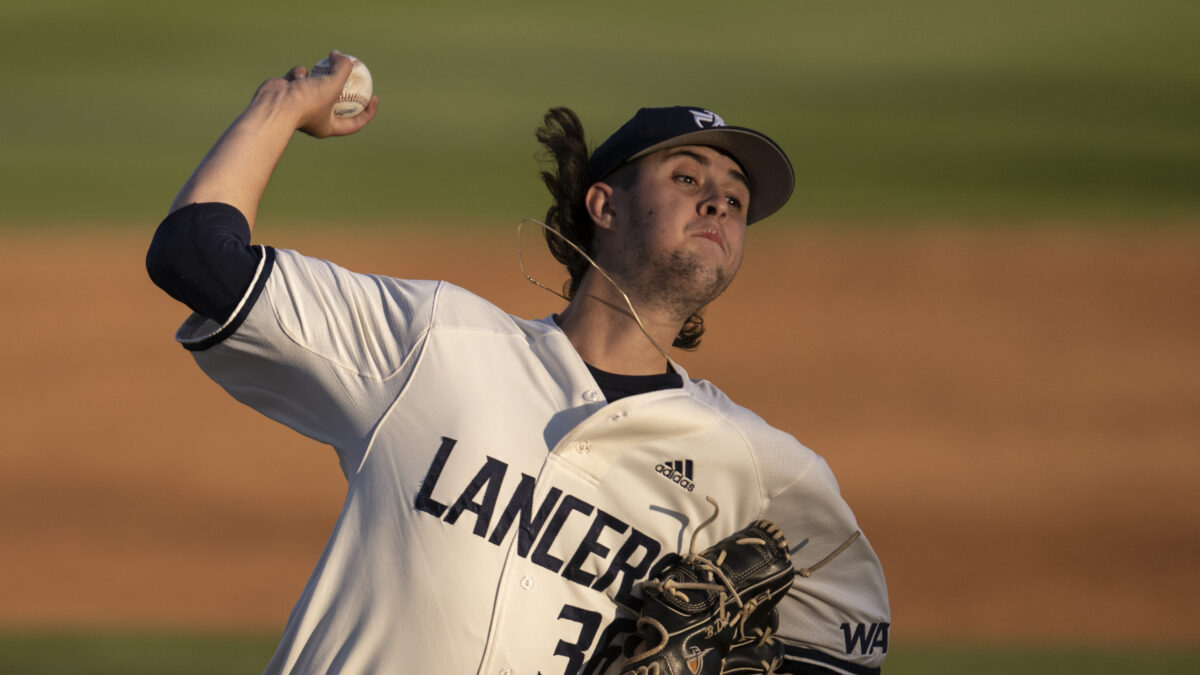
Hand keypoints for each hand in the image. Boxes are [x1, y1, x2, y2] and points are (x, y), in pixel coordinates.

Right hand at [253, 50, 377, 137]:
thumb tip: (344, 56)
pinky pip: (299, 77)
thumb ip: (343, 70)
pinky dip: (300, 73)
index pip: (354, 123)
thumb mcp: (334, 85)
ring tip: (326, 66)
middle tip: (354, 74)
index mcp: (328, 126)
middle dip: (344, 89)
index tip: (374, 96)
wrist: (275, 104)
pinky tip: (299, 73)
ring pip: (316, 85)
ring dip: (320, 75)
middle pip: (336, 103)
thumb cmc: (308, 101)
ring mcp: (300, 104)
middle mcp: (314, 118)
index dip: (367, 112)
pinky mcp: (288, 91)